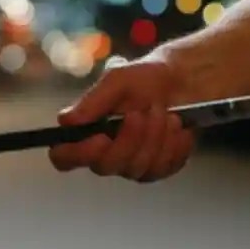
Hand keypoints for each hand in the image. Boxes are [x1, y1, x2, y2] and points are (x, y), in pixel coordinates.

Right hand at [48, 53, 195, 180]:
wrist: (185, 82)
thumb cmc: (146, 78)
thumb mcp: (119, 80)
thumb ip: (93, 101)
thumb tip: (66, 121)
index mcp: (87, 132)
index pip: (64, 157)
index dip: (77, 155)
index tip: (100, 137)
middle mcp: (106, 154)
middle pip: (106, 166)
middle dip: (130, 137)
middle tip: (145, 110)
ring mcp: (133, 165)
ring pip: (138, 167)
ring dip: (156, 135)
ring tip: (166, 113)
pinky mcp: (159, 169)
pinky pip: (164, 166)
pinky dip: (174, 143)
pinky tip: (178, 126)